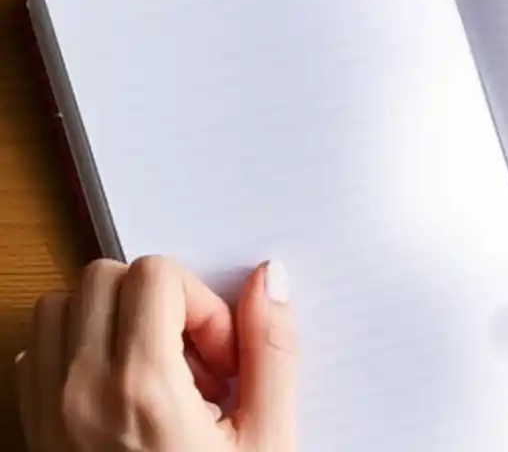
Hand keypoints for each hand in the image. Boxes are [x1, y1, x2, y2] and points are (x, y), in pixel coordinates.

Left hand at [15, 257, 295, 451]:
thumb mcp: (268, 441)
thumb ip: (273, 352)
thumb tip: (272, 281)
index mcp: (142, 390)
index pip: (154, 275)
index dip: (201, 303)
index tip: (222, 359)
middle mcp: (80, 392)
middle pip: (104, 278)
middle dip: (158, 302)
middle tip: (194, 362)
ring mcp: (45, 411)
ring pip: (62, 307)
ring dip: (113, 321)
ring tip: (159, 374)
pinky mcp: (31, 430)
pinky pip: (37, 353)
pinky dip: (76, 353)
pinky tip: (123, 395)